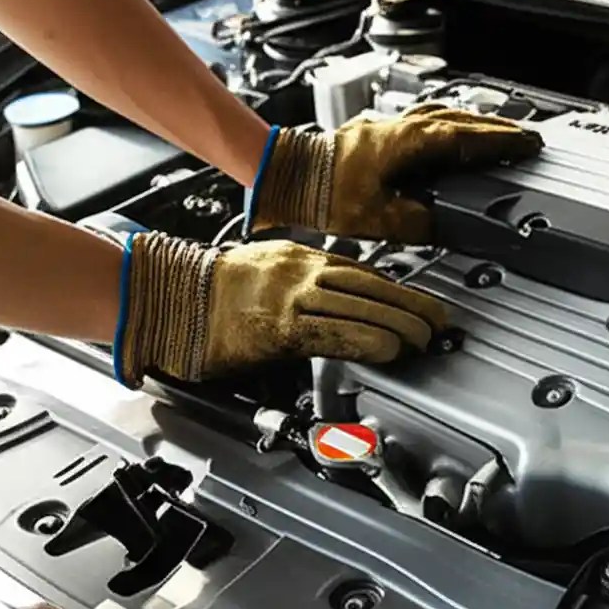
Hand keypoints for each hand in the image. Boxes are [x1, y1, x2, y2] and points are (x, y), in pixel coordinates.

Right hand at [114, 232, 445, 385]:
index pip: (362, 271)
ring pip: (358, 306)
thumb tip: (342, 308)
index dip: (398, 290)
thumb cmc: (213, 292)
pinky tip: (390, 350)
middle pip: (370, 285)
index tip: (423, 303)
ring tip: (426, 338)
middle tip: (440, 321)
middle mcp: (301, 273)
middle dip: (411, 304)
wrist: (168, 296)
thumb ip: (306, 286)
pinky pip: (332, 333)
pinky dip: (366, 341)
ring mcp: (290, 298)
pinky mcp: (278, 327)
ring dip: (399, 323)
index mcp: (300, 259)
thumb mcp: (268, 273)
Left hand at [246, 103, 543, 242]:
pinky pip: (426, 123)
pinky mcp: (380, 134)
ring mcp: (391, 127)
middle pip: (460, 120)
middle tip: (523, 138)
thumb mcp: (378, 219)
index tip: (526, 144)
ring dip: (473, 125)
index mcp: (408, 144)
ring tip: (496, 137)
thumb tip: (443, 228)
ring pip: (443, 117)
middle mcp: (402, 128)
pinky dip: (449, 128)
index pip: (466, 138)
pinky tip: (452, 139)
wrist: (288, 176)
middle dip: (495, 129)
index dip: (499, 142)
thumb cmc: (323, 193)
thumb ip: (418, 224)